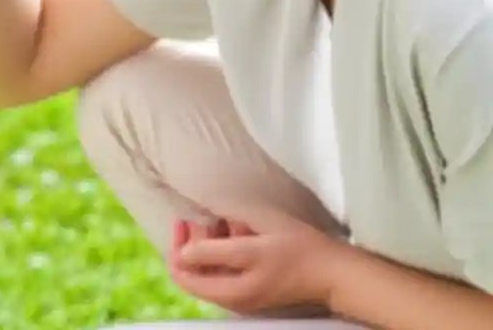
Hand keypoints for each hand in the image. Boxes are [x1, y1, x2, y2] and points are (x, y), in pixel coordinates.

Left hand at [168, 207, 348, 316]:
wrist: (336, 272)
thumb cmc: (296, 255)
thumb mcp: (249, 248)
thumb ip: (211, 252)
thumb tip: (181, 253)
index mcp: (228, 293)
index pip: (182, 276)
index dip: (177, 247)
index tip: (184, 221)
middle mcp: (233, 297)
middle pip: (198, 269)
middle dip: (197, 240)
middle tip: (206, 216)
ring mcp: (246, 291)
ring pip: (216, 263)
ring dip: (215, 240)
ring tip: (229, 218)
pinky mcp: (258, 283)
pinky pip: (233, 263)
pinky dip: (231, 245)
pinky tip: (244, 227)